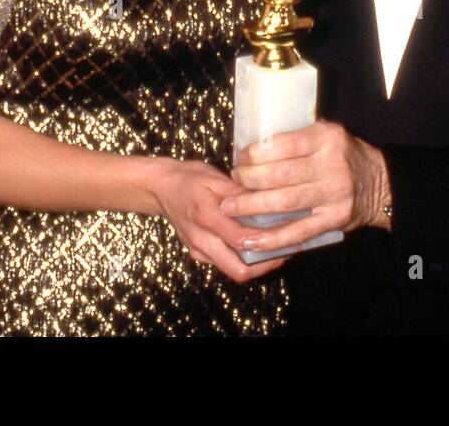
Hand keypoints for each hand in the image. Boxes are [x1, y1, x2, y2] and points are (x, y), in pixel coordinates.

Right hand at [150, 159, 287, 283]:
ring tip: (279, 246)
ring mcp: (199, 251)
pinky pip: (226, 264)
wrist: (160, 188)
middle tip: (287, 249)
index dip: (267, 242)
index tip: (288, 233)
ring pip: (234, 271)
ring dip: (258, 264)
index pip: (241, 240)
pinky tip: (259, 243)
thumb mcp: (214, 177)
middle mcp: (201, 240)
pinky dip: (245, 259)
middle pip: (238, 270)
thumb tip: (265, 200)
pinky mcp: (200, 254)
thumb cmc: (188, 178)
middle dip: (266, 265)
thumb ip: (238, 192)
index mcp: (205, 217)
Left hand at [222, 120, 389, 253]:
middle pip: (281, 174)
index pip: (284, 144)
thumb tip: (253, 151)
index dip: (256, 153)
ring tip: (230, 207)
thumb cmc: (345, 156)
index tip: (240, 158)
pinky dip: (273, 238)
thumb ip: (298, 140)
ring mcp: (334, 195)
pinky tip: (252, 240)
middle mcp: (332, 165)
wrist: (382, 184)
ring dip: (253, 206)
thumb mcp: (327, 135)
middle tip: (233, 181)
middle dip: (249, 179)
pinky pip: (299, 231)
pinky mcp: (334, 220)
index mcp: (327, 138)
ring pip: (285, 202)